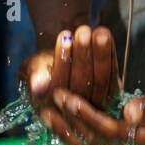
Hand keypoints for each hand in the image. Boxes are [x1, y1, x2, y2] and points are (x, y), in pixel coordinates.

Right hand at [19, 26, 119, 144]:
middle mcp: (75, 113)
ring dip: (100, 53)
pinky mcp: (110, 94)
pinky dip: (110, 53)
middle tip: (83, 30)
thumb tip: (38, 85)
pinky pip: (113, 74)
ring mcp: (95, 105)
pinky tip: (104, 35)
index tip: (64, 37)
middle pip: (82, 84)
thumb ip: (34, 76)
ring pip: (101, 79)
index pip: (59, 86)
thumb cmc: (42, 66)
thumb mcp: (32, 69)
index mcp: (52, 111)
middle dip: (83, 55)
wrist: (58, 64)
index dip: (62, 62)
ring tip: (97, 31)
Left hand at [50, 74, 144, 144]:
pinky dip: (85, 124)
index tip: (68, 97)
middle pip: (100, 139)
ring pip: (98, 141)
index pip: (111, 131)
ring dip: (77, 123)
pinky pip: (102, 136)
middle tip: (56, 95)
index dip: (88, 115)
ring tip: (58, 102)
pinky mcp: (130, 140)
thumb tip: (128, 113)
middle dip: (76, 119)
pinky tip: (71, 109)